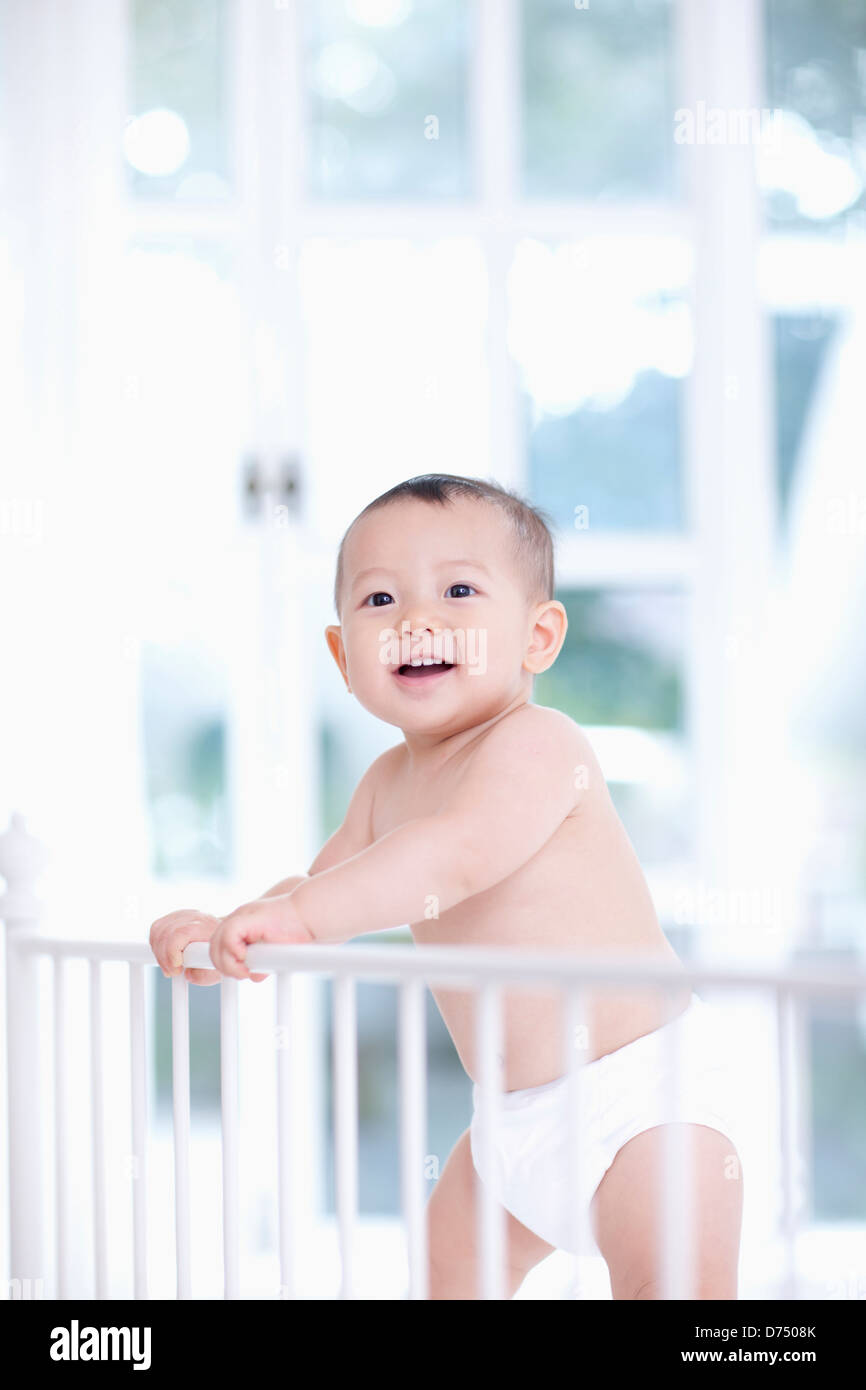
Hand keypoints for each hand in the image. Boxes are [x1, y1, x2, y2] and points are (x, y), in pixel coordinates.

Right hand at [149, 908, 266, 984]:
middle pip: (166, 933)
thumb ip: (203, 975)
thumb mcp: (218, 970)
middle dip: (164, 958)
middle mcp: (194, 916)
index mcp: (206, 926)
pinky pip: (156, 928)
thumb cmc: (222, 954)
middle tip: (173, 971)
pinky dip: (156, 943)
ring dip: (158, 951)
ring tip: (170, 965)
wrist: (227, 937)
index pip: (180, 933)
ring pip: (158, 929)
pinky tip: (165, 954)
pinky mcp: (174, 916)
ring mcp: (183, 914)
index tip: (177, 968)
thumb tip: (187, 974)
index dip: (172, 953)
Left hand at [209, 894, 313, 980]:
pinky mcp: (248, 917)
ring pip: (216, 943)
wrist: (310, 913)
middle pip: (213, 946)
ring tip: (244, 970)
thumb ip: (262, 959)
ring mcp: (241, 915)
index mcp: (243, 924)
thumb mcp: (275, 949)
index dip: (226, 962)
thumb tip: (255, 976)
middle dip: (225, 966)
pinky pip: (227, 936)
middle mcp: (238, 917)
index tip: (241, 972)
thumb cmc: (299, 930)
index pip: (220, 946)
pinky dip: (233, 951)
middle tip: (243, 973)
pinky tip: (247, 957)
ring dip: (228, 963)